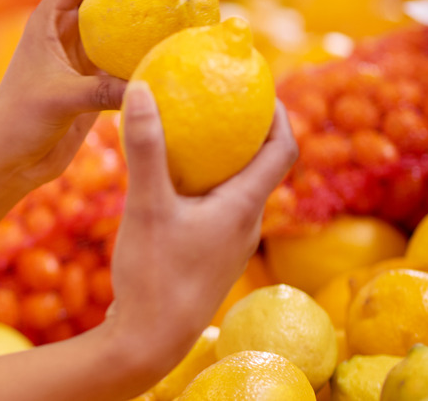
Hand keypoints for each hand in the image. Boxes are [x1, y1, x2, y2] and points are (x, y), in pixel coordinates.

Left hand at [0, 0, 180, 190]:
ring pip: (122, 17)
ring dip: (152, 5)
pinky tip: (183, 47)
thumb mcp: (60, 101)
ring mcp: (83, 51)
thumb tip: (148, 84)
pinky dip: (153, 46)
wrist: (10, 159)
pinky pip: (129, 53)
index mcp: (49, 17)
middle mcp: (67, 27)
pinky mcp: (95, 78)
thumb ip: (101, 90)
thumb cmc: (20, 123)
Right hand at [104, 81, 297, 372]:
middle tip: (221, 99)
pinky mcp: (207, 256)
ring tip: (192, 131)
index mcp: (244, 207)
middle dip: (247, 130)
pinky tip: (167, 179)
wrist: (148, 342)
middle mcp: (245, 224)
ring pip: (236, 189)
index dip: (280, 114)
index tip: (261, 86)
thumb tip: (143, 88)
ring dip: (223, 159)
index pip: (284, 151)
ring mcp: (227, 244)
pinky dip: (202, 183)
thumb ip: (146, 148)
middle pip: (262, 167)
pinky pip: (214, 208)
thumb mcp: (147, 205)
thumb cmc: (155, 275)